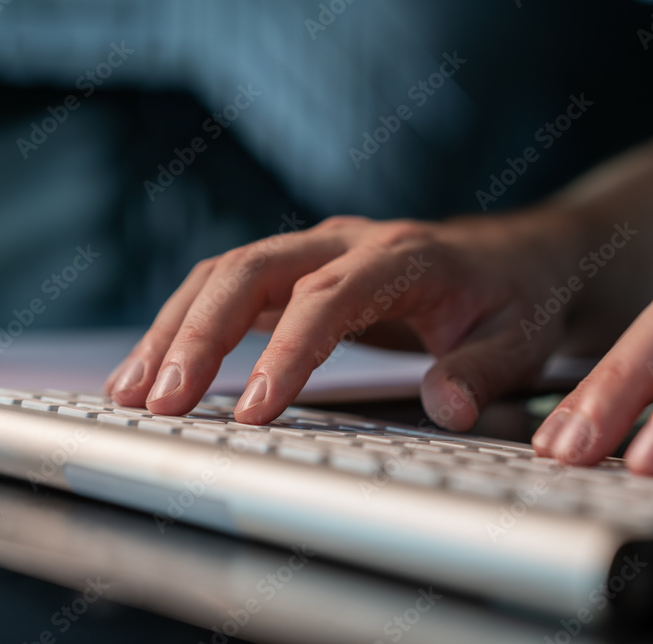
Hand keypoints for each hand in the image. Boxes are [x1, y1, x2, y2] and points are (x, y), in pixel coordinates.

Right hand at [105, 214, 578, 427]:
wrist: (517, 256)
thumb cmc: (516, 297)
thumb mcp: (520, 337)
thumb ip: (483, 371)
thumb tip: (444, 408)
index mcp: (403, 256)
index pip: (328, 297)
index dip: (287, 351)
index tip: (255, 410)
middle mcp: (349, 241)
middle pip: (252, 269)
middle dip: (199, 335)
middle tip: (160, 402)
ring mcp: (318, 249)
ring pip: (226, 272)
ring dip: (176, 329)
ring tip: (132, 392)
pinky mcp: (301, 269)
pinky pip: (230, 287)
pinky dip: (189, 325)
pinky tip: (160, 368)